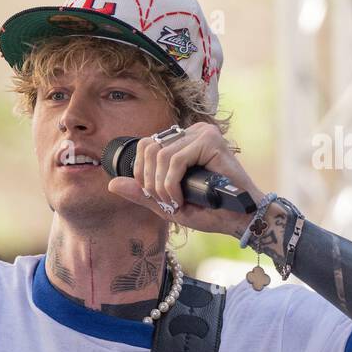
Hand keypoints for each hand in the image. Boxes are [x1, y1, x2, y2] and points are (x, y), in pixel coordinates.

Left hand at [106, 122, 263, 236]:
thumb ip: (141, 193)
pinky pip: (175, 160)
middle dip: (149, 181)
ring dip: (162, 186)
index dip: (140, 173)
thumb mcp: (167, 203)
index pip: (144, 146)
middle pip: (148, 148)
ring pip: (160, 155)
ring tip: (176, 202)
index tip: (155, 195)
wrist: (239, 218)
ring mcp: (202, 133)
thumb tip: (111, 183)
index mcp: (181, 142)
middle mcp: (191, 133)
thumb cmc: (209, 210)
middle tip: (165, 201)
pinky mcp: (211, 141)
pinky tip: (181, 198)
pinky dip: (172, 184)